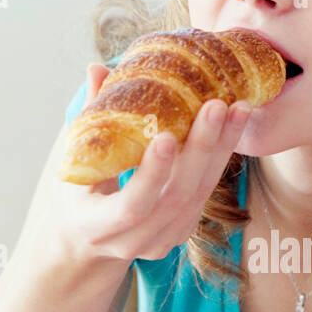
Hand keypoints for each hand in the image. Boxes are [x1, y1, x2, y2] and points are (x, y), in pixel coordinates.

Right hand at [52, 62, 251, 265]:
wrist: (86, 242)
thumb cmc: (75, 196)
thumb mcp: (73, 164)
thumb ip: (88, 120)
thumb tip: (97, 69)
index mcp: (98, 227)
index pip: (132, 206)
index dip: (152, 174)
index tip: (166, 135)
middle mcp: (134, 242)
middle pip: (177, 197)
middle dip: (200, 150)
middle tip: (217, 106)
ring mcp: (161, 241)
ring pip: (199, 196)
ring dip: (221, 150)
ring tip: (238, 110)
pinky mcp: (181, 233)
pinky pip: (205, 195)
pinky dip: (219, 159)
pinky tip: (232, 127)